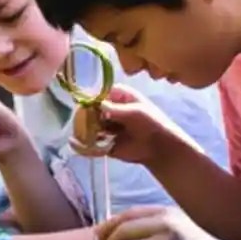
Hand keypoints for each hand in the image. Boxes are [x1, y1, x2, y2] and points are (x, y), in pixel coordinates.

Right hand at [69, 85, 188, 164]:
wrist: (160, 147)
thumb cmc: (152, 123)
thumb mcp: (135, 112)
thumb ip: (116, 109)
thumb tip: (97, 104)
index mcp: (119, 96)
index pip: (101, 93)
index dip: (93, 97)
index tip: (87, 104)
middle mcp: (110, 109)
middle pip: (92, 109)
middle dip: (87, 115)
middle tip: (84, 121)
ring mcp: (107, 126)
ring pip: (89, 125)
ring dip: (86, 129)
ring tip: (87, 134)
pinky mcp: (105, 142)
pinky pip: (92, 143)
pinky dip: (86, 144)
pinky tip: (80, 144)